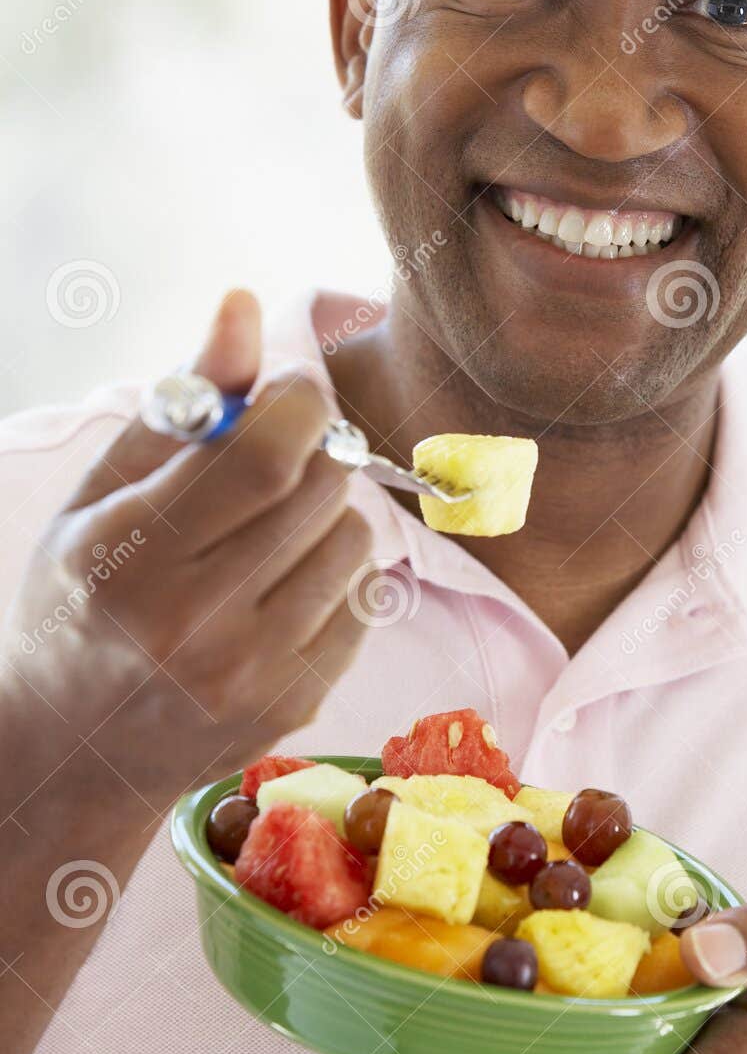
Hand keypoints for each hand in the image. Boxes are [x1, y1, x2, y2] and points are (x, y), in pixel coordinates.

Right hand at [1, 289, 370, 807]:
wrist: (75, 750)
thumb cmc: (83, 600)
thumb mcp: (102, 494)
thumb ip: (179, 402)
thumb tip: (243, 304)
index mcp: (131, 558)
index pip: (265, 459)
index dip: (299, 404)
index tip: (291, 393)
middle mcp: (193, 626)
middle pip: (322, 489)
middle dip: (315, 450)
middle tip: (280, 456)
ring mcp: (251, 675)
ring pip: (356, 540)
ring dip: (328, 514)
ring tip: (270, 532)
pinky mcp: (295, 705)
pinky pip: (364, 598)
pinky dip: (335, 574)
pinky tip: (280, 589)